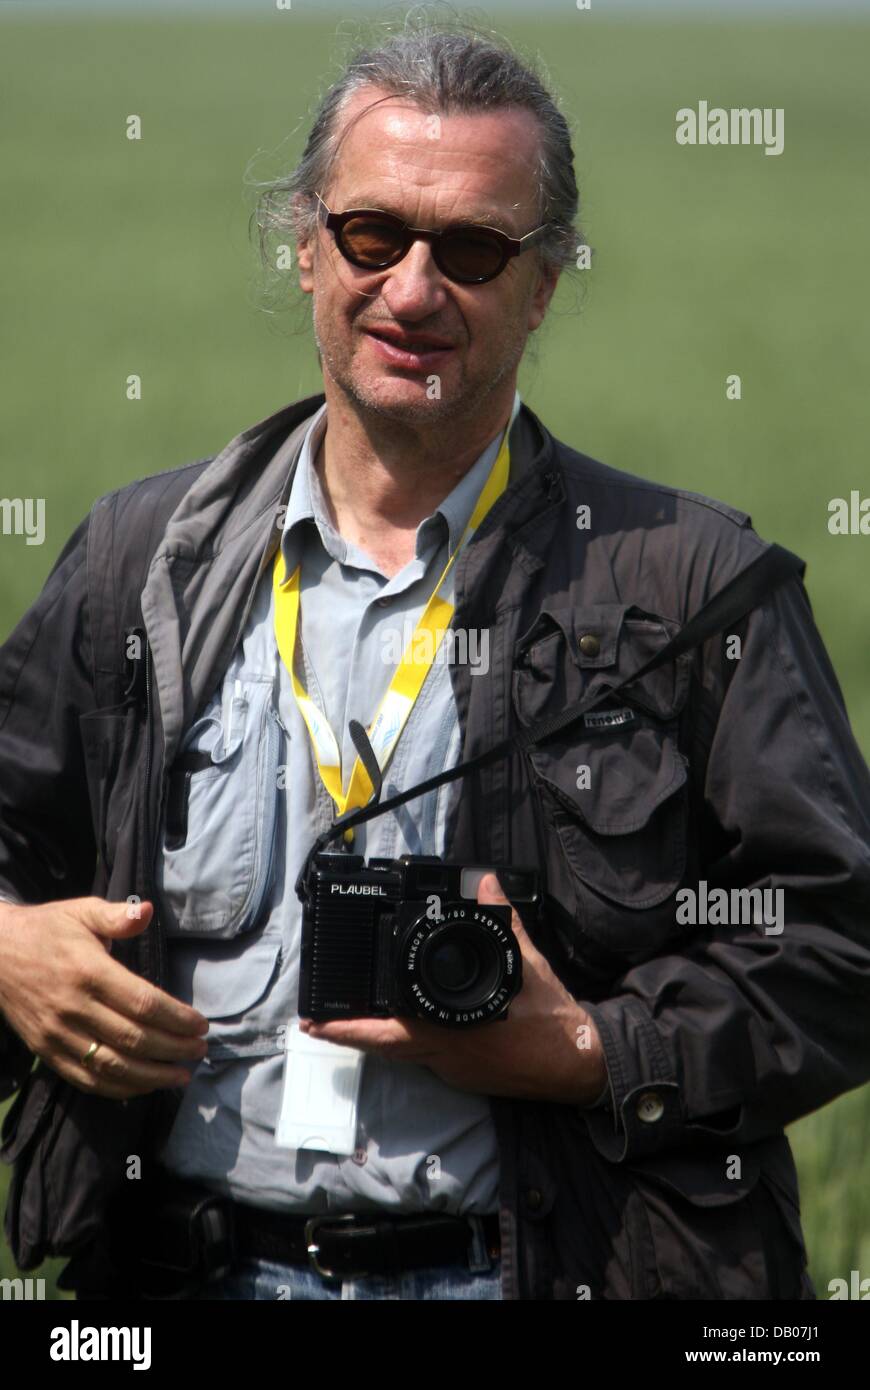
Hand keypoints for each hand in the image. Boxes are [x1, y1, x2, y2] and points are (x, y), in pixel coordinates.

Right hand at [0, 896, 208, 1099]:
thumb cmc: (47, 930)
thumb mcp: (82, 911)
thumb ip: (117, 915)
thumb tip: (147, 910)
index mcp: (88, 971)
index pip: (143, 1004)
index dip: (177, 1018)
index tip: (201, 1024)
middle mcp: (73, 1007)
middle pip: (134, 1039)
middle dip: (174, 1049)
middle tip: (200, 1050)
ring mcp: (57, 1035)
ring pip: (113, 1067)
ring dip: (153, 1076)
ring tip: (181, 1075)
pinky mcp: (45, 1052)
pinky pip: (86, 1080)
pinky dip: (119, 1088)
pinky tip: (144, 1086)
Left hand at [300, 874, 607, 1104]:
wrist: (579, 1065)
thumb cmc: (552, 1019)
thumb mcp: (526, 964)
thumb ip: (502, 921)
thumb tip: (488, 884)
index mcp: (454, 1031)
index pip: (388, 1033)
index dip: (348, 1029)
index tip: (315, 1023)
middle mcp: (447, 1056)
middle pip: (384, 1049)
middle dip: (348, 1034)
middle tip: (313, 1022)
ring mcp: (454, 1070)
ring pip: (402, 1055)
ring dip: (374, 1037)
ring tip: (345, 1018)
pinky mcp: (465, 1075)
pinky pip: (424, 1057)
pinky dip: (404, 1042)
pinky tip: (398, 1025)